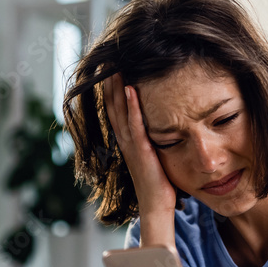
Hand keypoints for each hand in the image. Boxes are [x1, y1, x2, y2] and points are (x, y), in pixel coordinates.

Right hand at [101, 72, 177, 214]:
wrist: (157, 206)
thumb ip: (152, 139)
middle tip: (107, 60)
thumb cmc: (159, 184)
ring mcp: (131, 146)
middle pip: (113, 106)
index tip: (111, 69)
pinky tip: (131, 88)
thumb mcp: (153, 156)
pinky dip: (132, 106)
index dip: (111, 90)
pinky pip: (135, 125)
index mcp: (127, 142)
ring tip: (115, 66)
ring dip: (116, 88)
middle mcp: (125, 141)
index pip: (115, 110)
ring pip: (120, 111)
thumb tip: (160, 124)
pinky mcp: (141, 151)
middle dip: (109, 83)